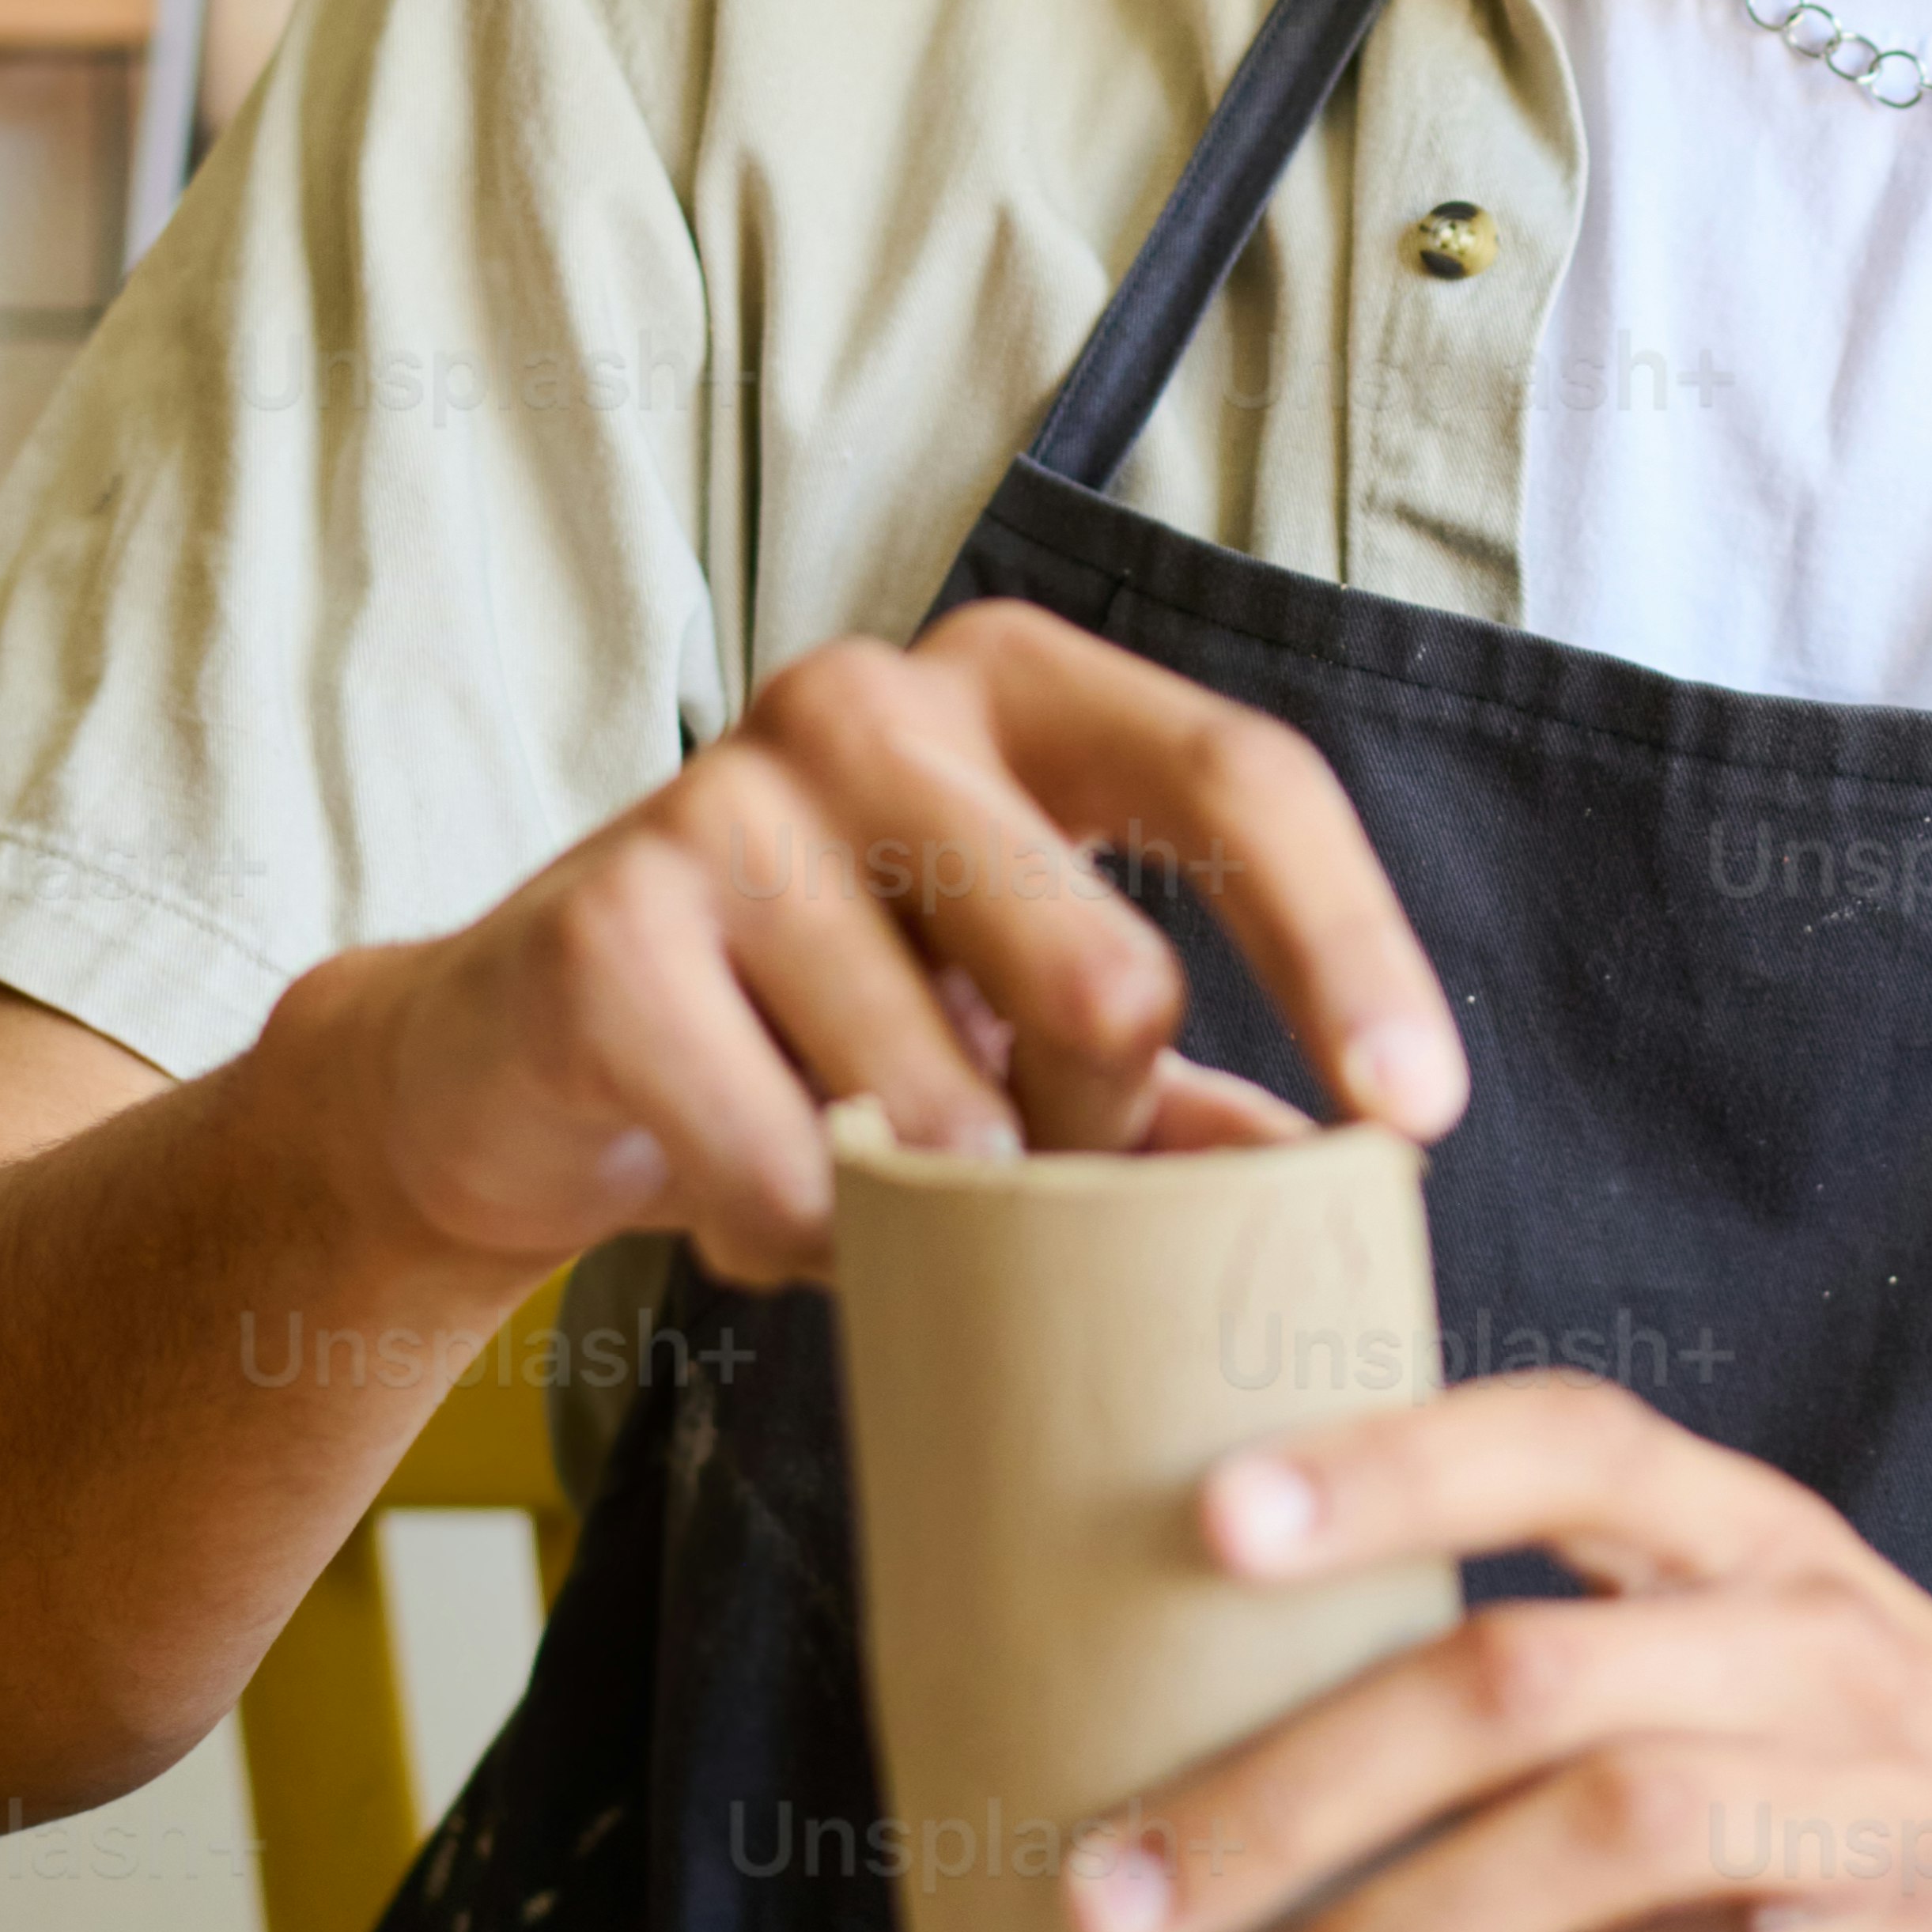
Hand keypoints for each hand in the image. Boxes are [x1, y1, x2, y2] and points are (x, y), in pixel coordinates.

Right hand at [271, 601, 1468, 1295]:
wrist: (512, 1067)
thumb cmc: (814, 1035)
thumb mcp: (1013, 1039)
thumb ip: (1178, 1095)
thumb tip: (1350, 1174)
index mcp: (1017, 689)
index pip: (1241, 776)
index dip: (1349, 945)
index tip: (1420, 1114)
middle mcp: (875, 696)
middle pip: (1112, 980)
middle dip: (1092, 1144)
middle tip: (1019, 1174)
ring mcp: (728, 793)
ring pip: (949, 1110)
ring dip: (928, 1217)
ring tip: (854, 1183)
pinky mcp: (610, 921)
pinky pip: (794, 1171)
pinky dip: (796, 1242)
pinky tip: (745, 1198)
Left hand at [1061, 1375, 1931, 1931]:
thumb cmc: (1888, 1786)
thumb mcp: (1749, 1668)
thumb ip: (1556, 1662)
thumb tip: (1232, 1714)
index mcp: (1751, 1544)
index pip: (1567, 1434)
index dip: (1391, 1461)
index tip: (1208, 1519)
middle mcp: (1812, 1644)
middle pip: (1523, 1672)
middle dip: (1292, 1784)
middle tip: (1108, 1897)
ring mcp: (1883, 1813)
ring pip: (1605, 1837)